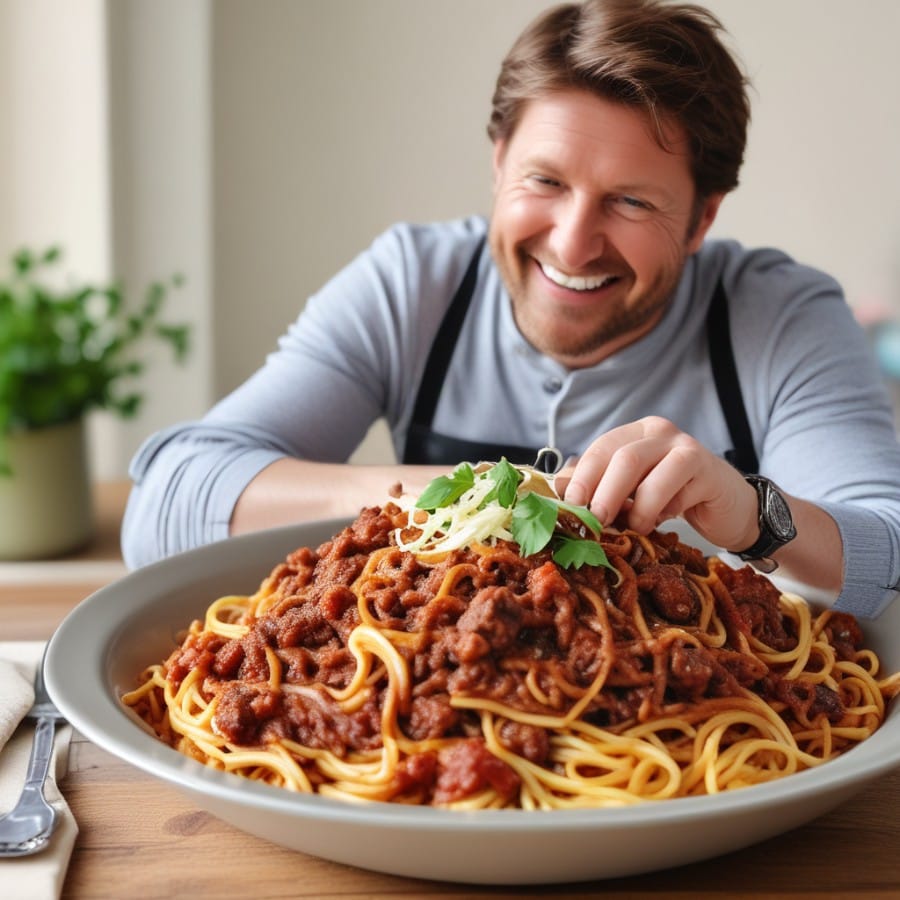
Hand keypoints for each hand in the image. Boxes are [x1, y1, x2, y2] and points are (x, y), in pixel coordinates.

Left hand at [559, 416, 758, 550]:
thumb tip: (559, 492)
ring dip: (635, 508)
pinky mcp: (707, 470)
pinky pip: (677, 492)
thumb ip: (598, 487)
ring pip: (648, 475)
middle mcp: (658, 432)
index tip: (569, 506)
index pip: (600, 449)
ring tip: (633, 527)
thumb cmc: (670, 497)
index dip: (582, 478)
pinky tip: (665, 520)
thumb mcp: (630, 491)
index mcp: (634, 432)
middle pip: (622, 458)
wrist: (726, 507)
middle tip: (595, 522)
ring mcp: (685, 447)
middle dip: (603, 493)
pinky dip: (665, 511)